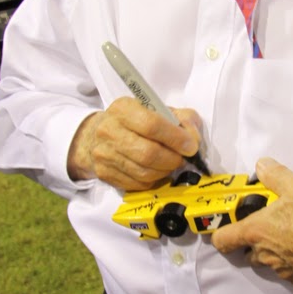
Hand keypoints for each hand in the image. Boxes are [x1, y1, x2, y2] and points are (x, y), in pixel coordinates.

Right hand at [67, 97, 203, 187]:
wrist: (99, 134)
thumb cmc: (136, 121)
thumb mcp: (160, 110)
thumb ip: (183, 119)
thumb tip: (193, 140)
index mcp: (123, 109)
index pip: (152, 125)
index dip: (176, 138)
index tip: (190, 147)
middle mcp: (108, 131)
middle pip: (148, 153)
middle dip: (172, 159)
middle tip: (181, 159)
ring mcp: (104, 154)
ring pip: (144, 173)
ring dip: (164, 171)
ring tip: (170, 164)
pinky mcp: (104, 173)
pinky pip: (137, 184)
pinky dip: (153, 180)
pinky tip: (156, 171)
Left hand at [210, 156, 292, 284]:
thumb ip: (274, 173)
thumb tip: (263, 166)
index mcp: (258, 231)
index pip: (223, 240)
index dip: (219, 235)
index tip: (224, 228)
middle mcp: (267, 254)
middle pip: (248, 252)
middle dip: (255, 240)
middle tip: (272, 223)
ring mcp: (285, 270)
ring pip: (271, 262)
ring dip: (277, 250)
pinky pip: (292, 271)